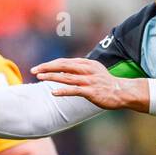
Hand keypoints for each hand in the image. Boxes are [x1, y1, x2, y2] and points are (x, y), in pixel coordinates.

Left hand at [30, 57, 147, 110]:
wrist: (122, 91)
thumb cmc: (105, 83)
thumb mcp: (92, 72)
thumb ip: (78, 70)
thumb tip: (62, 72)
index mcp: (86, 63)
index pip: (64, 62)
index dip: (50, 64)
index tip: (38, 67)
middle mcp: (87, 69)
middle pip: (63, 66)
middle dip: (47, 67)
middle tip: (34, 70)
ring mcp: (89, 80)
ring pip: (67, 77)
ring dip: (52, 77)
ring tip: (39, 77)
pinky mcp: (91, 91)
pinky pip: (74, 91)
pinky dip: (63, 91)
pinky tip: (53, 92)